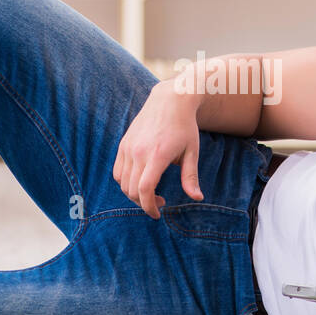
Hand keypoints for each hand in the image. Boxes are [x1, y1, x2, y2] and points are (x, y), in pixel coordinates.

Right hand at [113, 79, 204, 218]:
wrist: (169, 100)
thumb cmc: (184, 127)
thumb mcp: (192, 152)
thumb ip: (191, 177)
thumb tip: (197, 198)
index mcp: (157, 155)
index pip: (144, 190)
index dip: (149, 206)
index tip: (158, 214)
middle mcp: (138, 152)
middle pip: (131, 190)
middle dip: (144, 203)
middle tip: (160, 202)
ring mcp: (128, 147)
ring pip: (122, 182)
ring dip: (133, 194)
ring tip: (150, 192)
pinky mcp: (123, 144)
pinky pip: (118, 171)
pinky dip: (125, 181)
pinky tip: (140, 180)